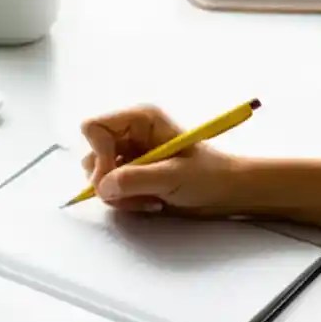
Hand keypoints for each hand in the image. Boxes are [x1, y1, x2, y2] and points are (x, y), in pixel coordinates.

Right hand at [80, 105, 245, 215]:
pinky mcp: (132, 174)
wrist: (229, 191)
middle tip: (135, 194)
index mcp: (140, 119)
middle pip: (91, 154)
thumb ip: (134, 179)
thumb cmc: (210, 175)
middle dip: (108, 180)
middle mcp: (129, 132)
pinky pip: (111, 189)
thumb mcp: (173, 176)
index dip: (98, 154)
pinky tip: (150, 202)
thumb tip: (102, 187)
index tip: (115, 178)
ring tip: (148, 200)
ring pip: (99, 176)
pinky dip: (126, 201)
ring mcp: (129, 154)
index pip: (93, 128)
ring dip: (119, 194)